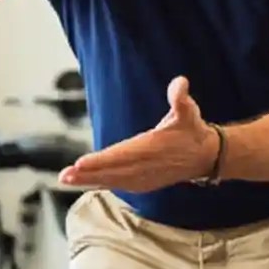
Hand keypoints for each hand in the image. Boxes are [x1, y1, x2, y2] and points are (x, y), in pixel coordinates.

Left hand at [58, 76, 217, 192]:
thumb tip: (180, 83)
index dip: (101, 160)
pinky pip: (118, 185)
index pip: (121, 155)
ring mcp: (144, 178)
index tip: (81, 162)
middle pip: (112, 172)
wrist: (205, 156)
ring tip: (66, 179)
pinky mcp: (143, 183)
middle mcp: (145, 166)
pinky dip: (102, 184)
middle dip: (87, 174)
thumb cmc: (192, 130)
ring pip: (112, 180)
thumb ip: (181, 98)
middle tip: (64, 176)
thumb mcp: (188, 110)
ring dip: (89, 181)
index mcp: (151, 148)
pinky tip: (85, 183)